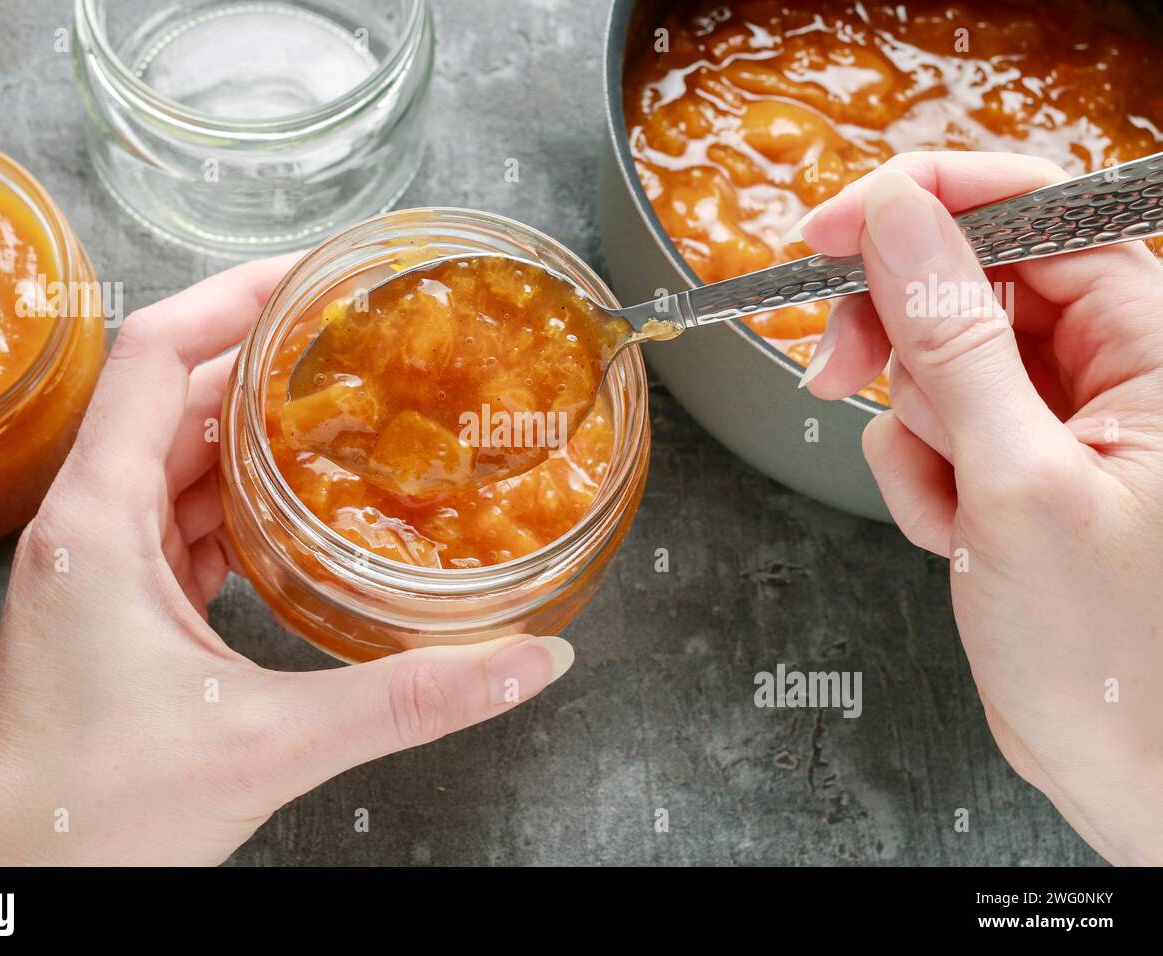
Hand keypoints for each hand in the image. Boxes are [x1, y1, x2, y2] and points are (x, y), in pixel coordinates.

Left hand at [0, 255, 573, 866]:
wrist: (16, 880)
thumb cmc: (97, 814)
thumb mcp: (271, 744)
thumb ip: (408, 698)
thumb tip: (528, 662)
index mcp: (98, 522)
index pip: (153, 353)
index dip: (233, 297)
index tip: (313, 274)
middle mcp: (89, 524)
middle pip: (174, 392)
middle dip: (264, 357)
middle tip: (356, 338)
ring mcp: (100, 561)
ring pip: (180, 453)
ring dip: (254, 426)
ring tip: (344, 408)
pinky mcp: (120, 600)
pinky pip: (184, 512)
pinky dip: (244, 493)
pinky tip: (304, 506)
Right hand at [798, 152, 1162, 864]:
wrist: (1124, 765)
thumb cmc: (1115, 652)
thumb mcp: (1018, 484)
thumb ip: (953, 342)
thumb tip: (896, 226)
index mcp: (1153, 344)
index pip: (1035, 212)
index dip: (928, 202)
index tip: (832, 226)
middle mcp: (1110, 365)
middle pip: (967, 278)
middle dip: (899, 333)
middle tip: (836, 369)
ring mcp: (1057, 414)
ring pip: (933, 360)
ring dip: (916, 435)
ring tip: (952, 510)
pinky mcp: (1013, 461)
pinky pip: (926, 428)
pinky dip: (919, 479)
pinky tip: (955, 536)